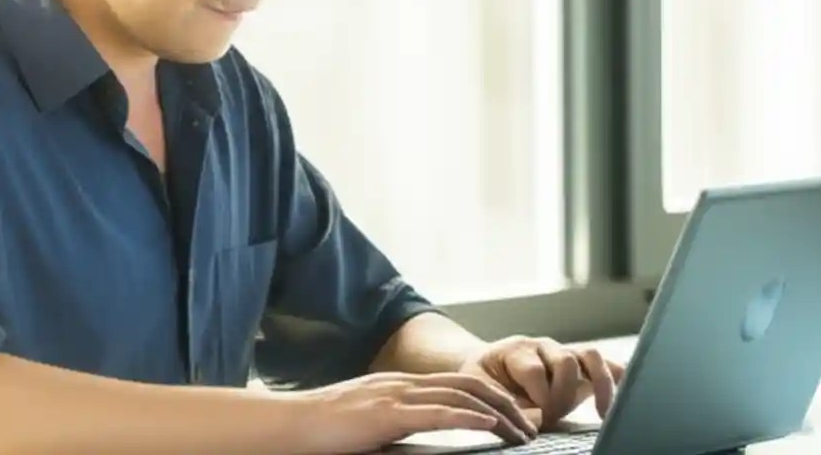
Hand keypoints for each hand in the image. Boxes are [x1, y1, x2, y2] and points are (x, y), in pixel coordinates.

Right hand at [291, 371, 538, 453]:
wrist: (290, 423)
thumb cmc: (321, 428)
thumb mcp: (366, 421)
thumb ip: (394, 422)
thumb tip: (416, 438)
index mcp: (399, 384)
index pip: (456, 383)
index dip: (491, 397)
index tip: (512, 417)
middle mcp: (403, 383)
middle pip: (468, 384)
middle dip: (506, 403)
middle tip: (530, 425)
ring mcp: (396, 395)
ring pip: (461, 395)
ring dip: (498, 413)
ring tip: (521, 431)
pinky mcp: (388, 414)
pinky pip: (437, 413)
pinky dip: (469, 417)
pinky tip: (489, 426)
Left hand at [459, 336, 626, 429]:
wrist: (487, 366)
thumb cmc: (484, 379)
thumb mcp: (482, 388)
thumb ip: (504, 401)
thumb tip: (534, 420)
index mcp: (517, 350)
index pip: (535, 370)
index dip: (539, 397)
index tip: (536, 418)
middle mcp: (544, 347)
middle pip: (566, 361)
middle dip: (563, 395)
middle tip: (554, 417)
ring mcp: (564, 353)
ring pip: (591, 356)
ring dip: (599, 384)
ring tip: (603, 413)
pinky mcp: (581, 366)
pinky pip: (606, 365)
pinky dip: (618, 378)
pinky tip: (625, 398)